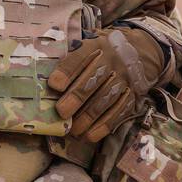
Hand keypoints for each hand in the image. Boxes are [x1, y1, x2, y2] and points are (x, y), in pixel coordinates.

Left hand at [47, 26, 163, 142]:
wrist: (139, 52)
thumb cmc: (101, 53)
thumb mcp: (88, 45)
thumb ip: (69, 59)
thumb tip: (41, 77)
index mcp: (95, 46)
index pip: (80, 57)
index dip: (67, 71)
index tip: (54, 85)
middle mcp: (111, 61)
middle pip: (93, 80)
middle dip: (76, 97)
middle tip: (62, 112)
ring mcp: (124, 78)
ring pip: (106, 98)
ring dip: (89, 116)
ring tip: (74, 130)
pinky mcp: (132, 94)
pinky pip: (120, 111)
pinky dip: (104, 125)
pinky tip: (91, 135)